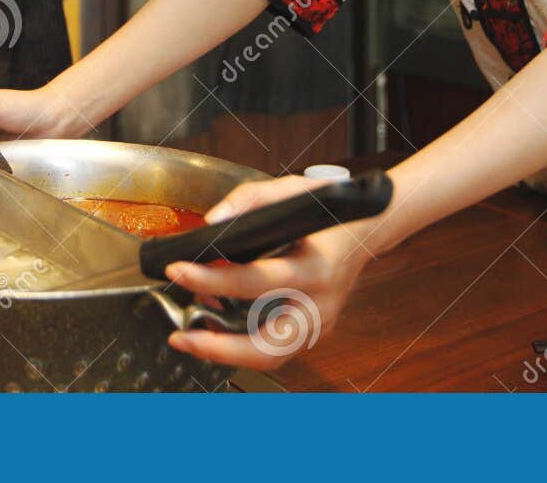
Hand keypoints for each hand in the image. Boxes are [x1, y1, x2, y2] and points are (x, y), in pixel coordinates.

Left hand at [163, 174, 382, 371]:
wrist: (367, 231)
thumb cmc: (330, 211)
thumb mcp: (292, 189)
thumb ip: (249, 200)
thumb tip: (211, 222)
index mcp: (317, 267)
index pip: (257, 281)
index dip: (213, 279)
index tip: (178, 270)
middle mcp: (320, 305)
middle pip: (268, 346)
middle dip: (218, 347)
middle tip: (180, 336)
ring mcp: (319, 325)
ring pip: (270, 357)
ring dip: (225, 354)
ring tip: (189, 337)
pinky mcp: (313, 332)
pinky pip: (274, 349)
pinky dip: (240, 345)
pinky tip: (214, 327)